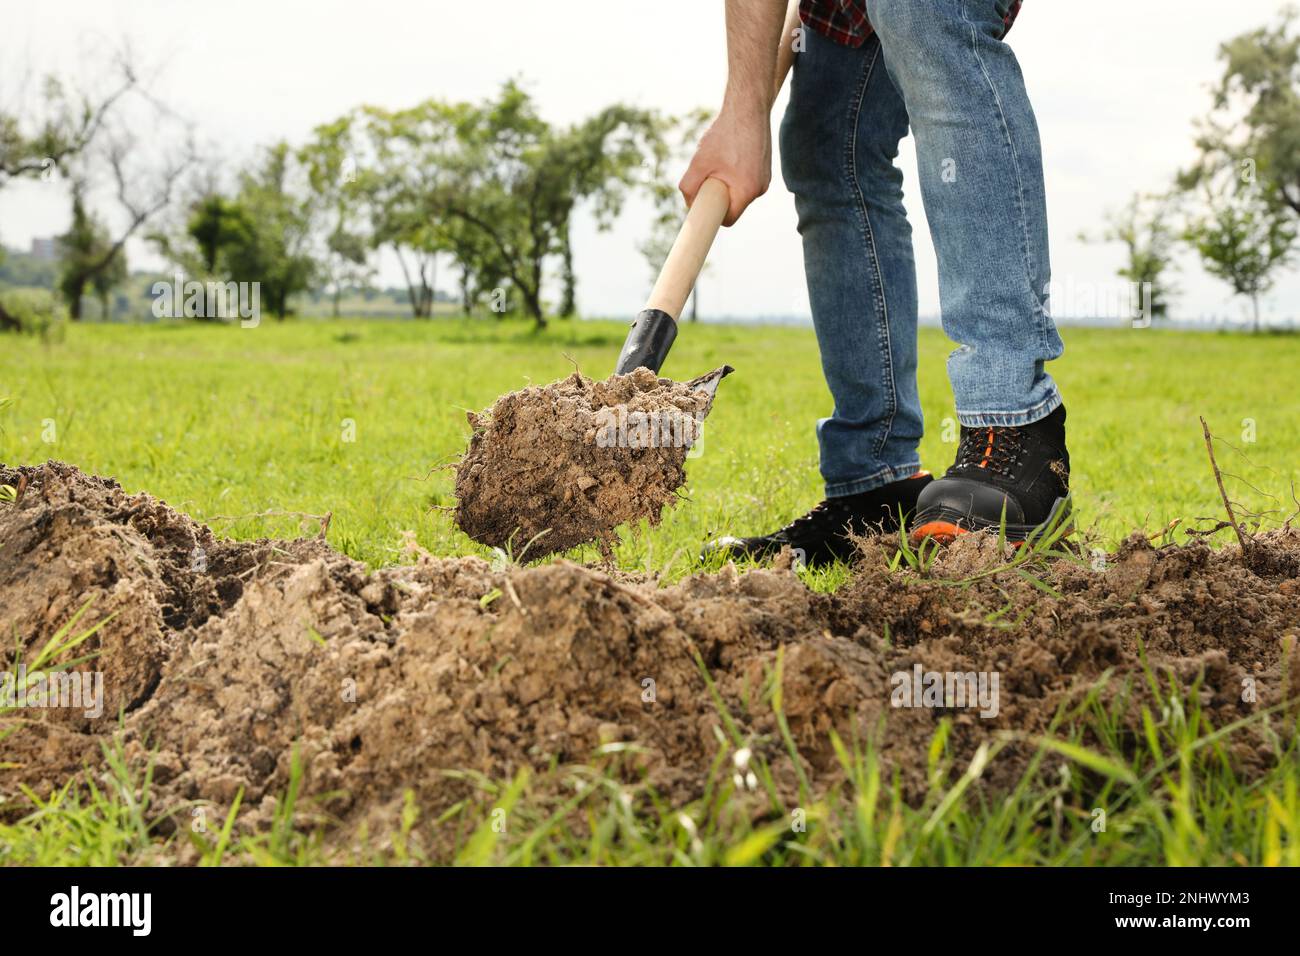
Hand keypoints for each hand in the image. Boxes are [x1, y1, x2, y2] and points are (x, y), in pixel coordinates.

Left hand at [678, 103, 771, 226]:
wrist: (748, 107)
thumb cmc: (724, 134)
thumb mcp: (699, 163)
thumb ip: (689, 187)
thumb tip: (689, 204)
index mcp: (747, 191)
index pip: (728, 219)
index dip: (712, 216)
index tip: (702, 209)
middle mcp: (761, 188)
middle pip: (733, 206)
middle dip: (718, 197)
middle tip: (707, 177)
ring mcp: (765, 178)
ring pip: (739, 192)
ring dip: (726, 184)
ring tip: (720, 161)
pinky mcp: (765, 168)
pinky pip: (746, 180)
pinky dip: (735, 174)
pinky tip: (730, 155)